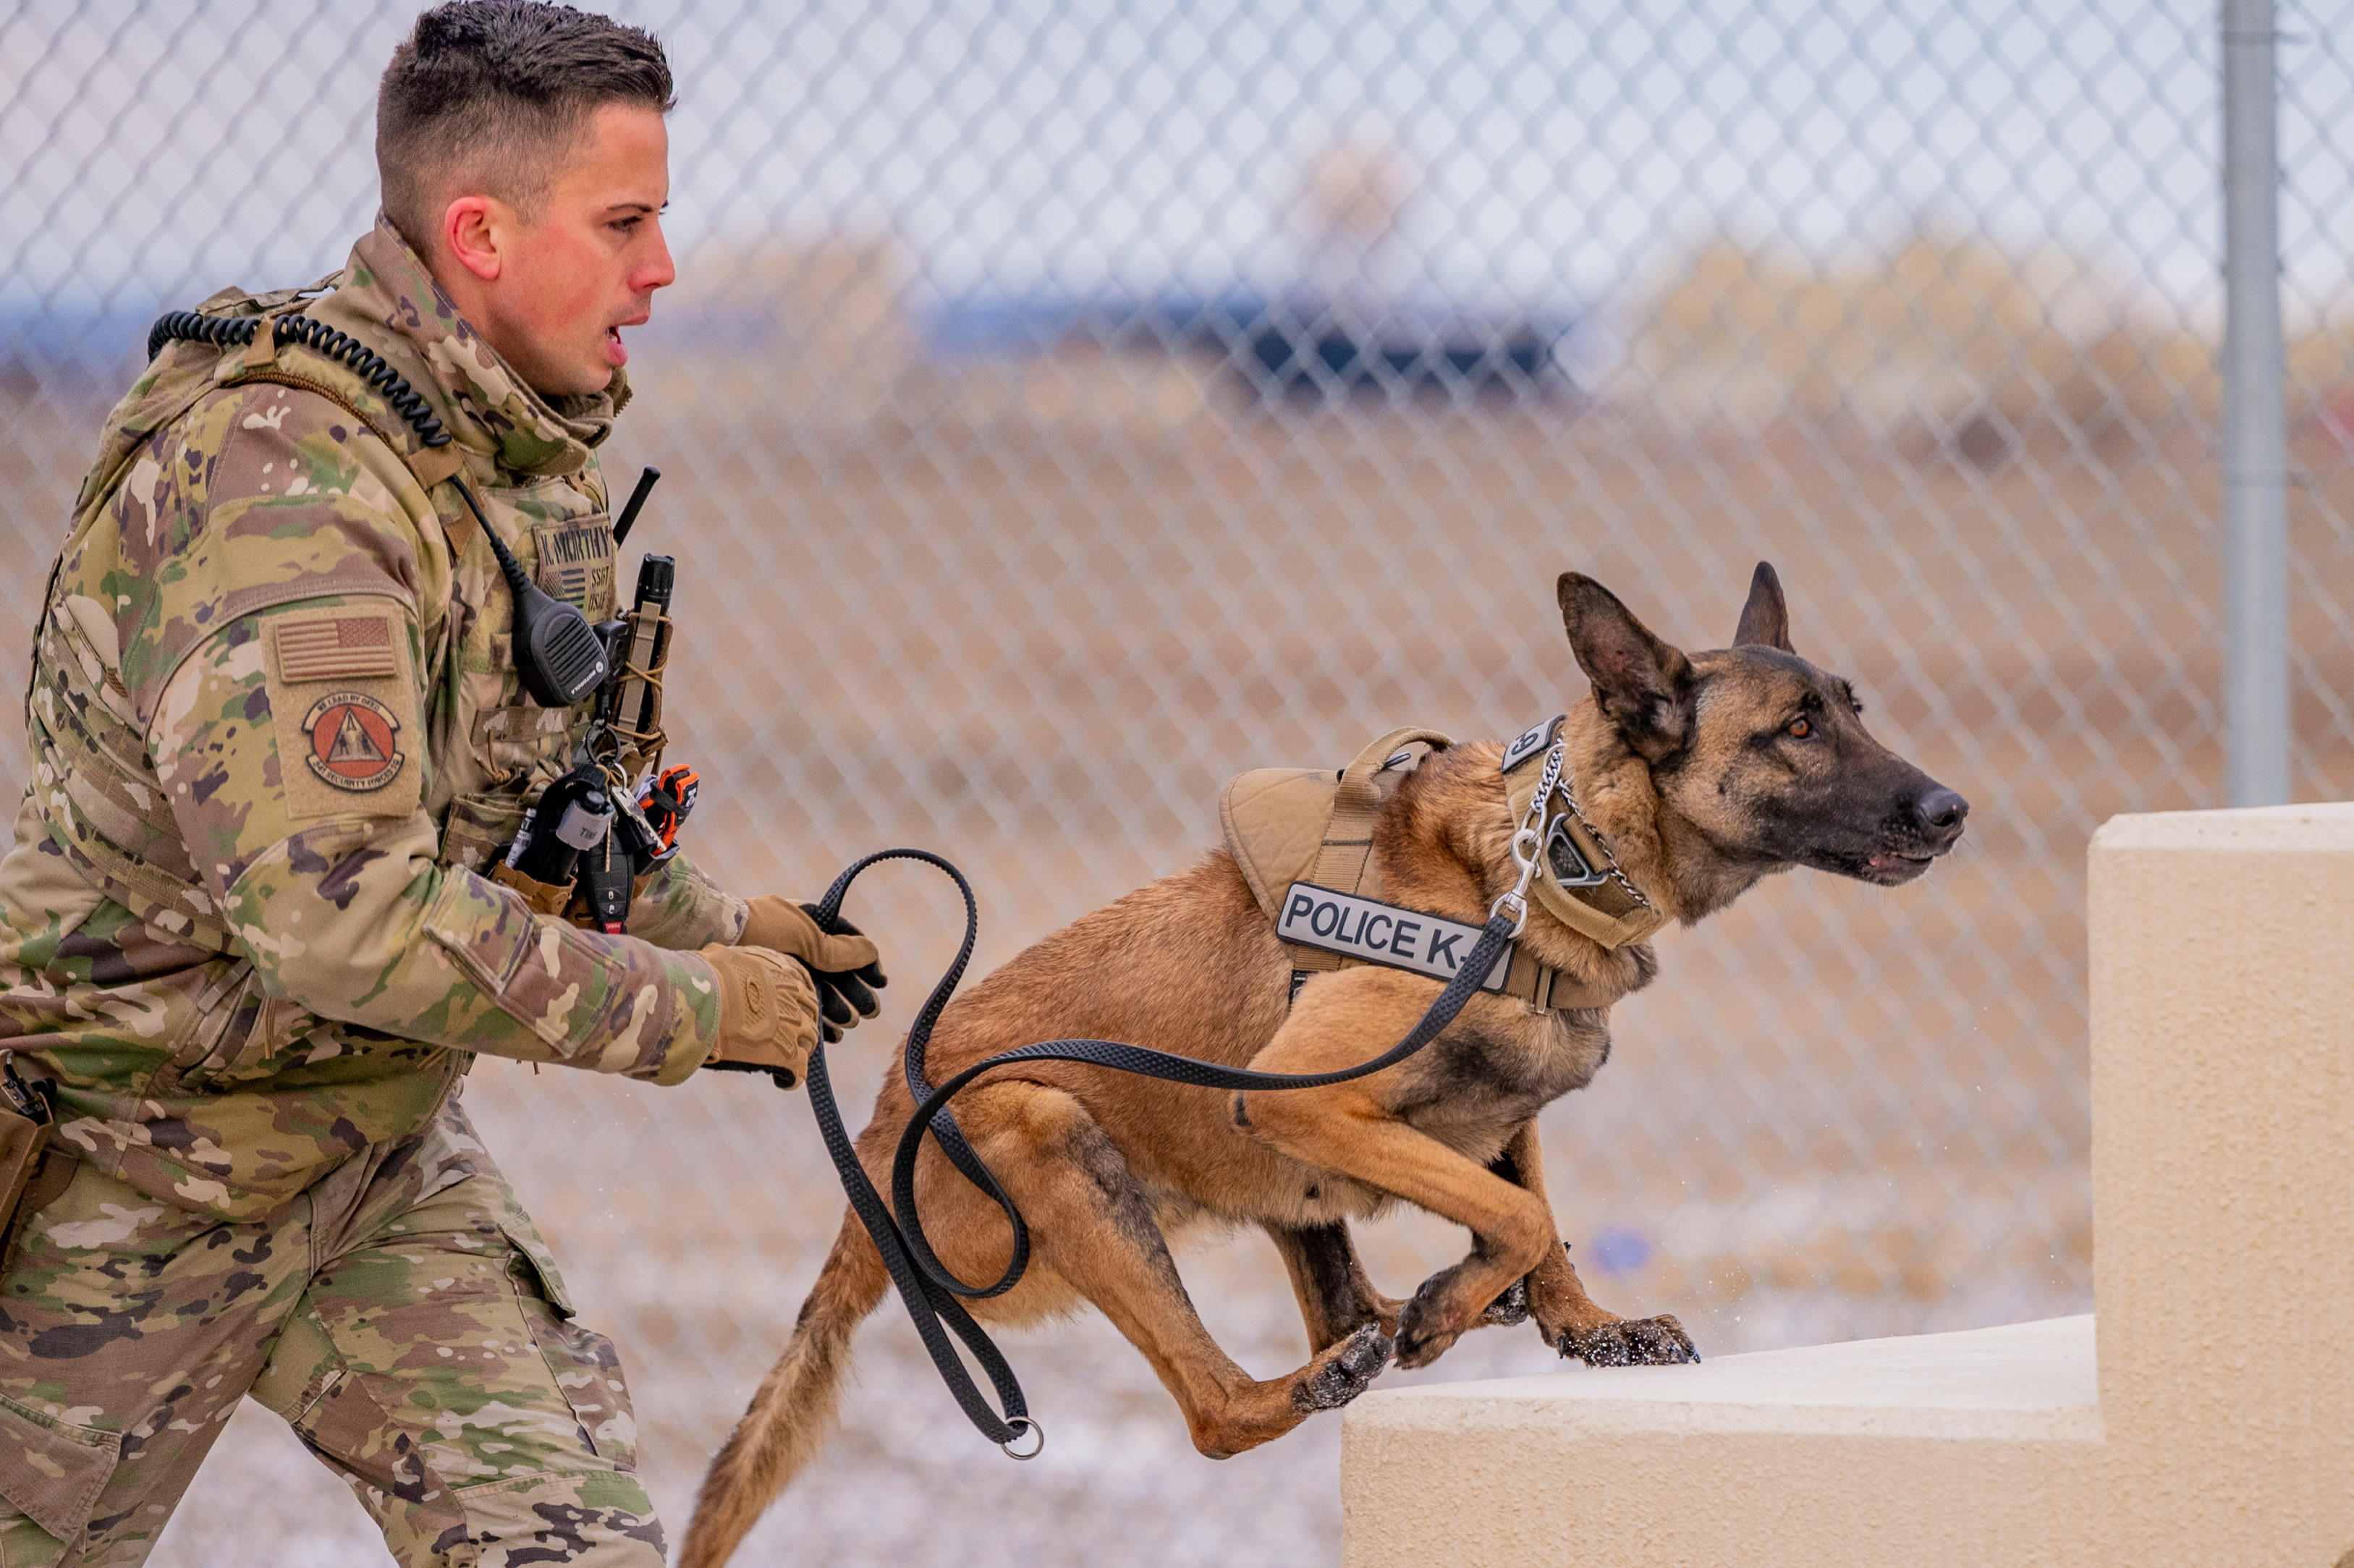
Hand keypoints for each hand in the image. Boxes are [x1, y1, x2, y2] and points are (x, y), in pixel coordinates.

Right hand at [699, 945, 821, 1088]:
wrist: (703, 1000)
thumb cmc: (703, 976)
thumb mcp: (720, 956)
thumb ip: (728, 959)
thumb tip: (714, 955)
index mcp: (781, 971)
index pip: (801, 985)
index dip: (796, 998)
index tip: (789, 1006)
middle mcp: (792, 997)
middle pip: (809, 1012)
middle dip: (801, 1022)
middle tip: (788, 1033)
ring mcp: (793, 1025)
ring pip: (810, 1039)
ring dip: (800, 1048)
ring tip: (787, 1058)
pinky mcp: (786, 1053)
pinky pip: (800, 1068)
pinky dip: (793, 1076)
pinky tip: (784, 1080)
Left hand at [740, 896, 886, 1043]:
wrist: (710, 939)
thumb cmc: (759, 929)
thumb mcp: (806, 937)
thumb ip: (839, 949)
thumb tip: (871, 953)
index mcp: (806, 922)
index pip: (846, 942)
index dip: (865, 963)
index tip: (879, 982)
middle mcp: (795, 944)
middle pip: (834, 971)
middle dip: (854, 992)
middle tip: (870, 1012)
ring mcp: (780, 966)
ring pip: (818, 990)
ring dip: (838, 1008)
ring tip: (849, 1025)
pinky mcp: (766, 989)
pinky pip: (797, 1005)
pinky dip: (815, 1018)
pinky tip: (828, 1034)